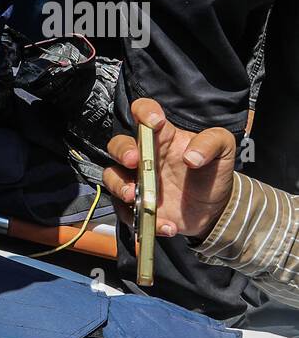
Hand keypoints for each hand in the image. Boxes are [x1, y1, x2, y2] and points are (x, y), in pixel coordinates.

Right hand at [103, 98, 236, 241]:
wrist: (215, 210)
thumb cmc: (214, 173)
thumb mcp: (224, 151)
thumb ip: (213, 143)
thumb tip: (191, 156)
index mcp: (162, 137)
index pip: (144, 112)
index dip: (144, 112)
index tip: (154, 122)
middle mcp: (144, 156)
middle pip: (118, 145)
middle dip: (122, 151)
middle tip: (134, 161)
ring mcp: (136, 181)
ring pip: (111, 176)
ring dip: (119, 186)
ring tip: (135, 197)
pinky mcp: (135, 205)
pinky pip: (125, 211)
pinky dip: (140, 219)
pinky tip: (165, 225)